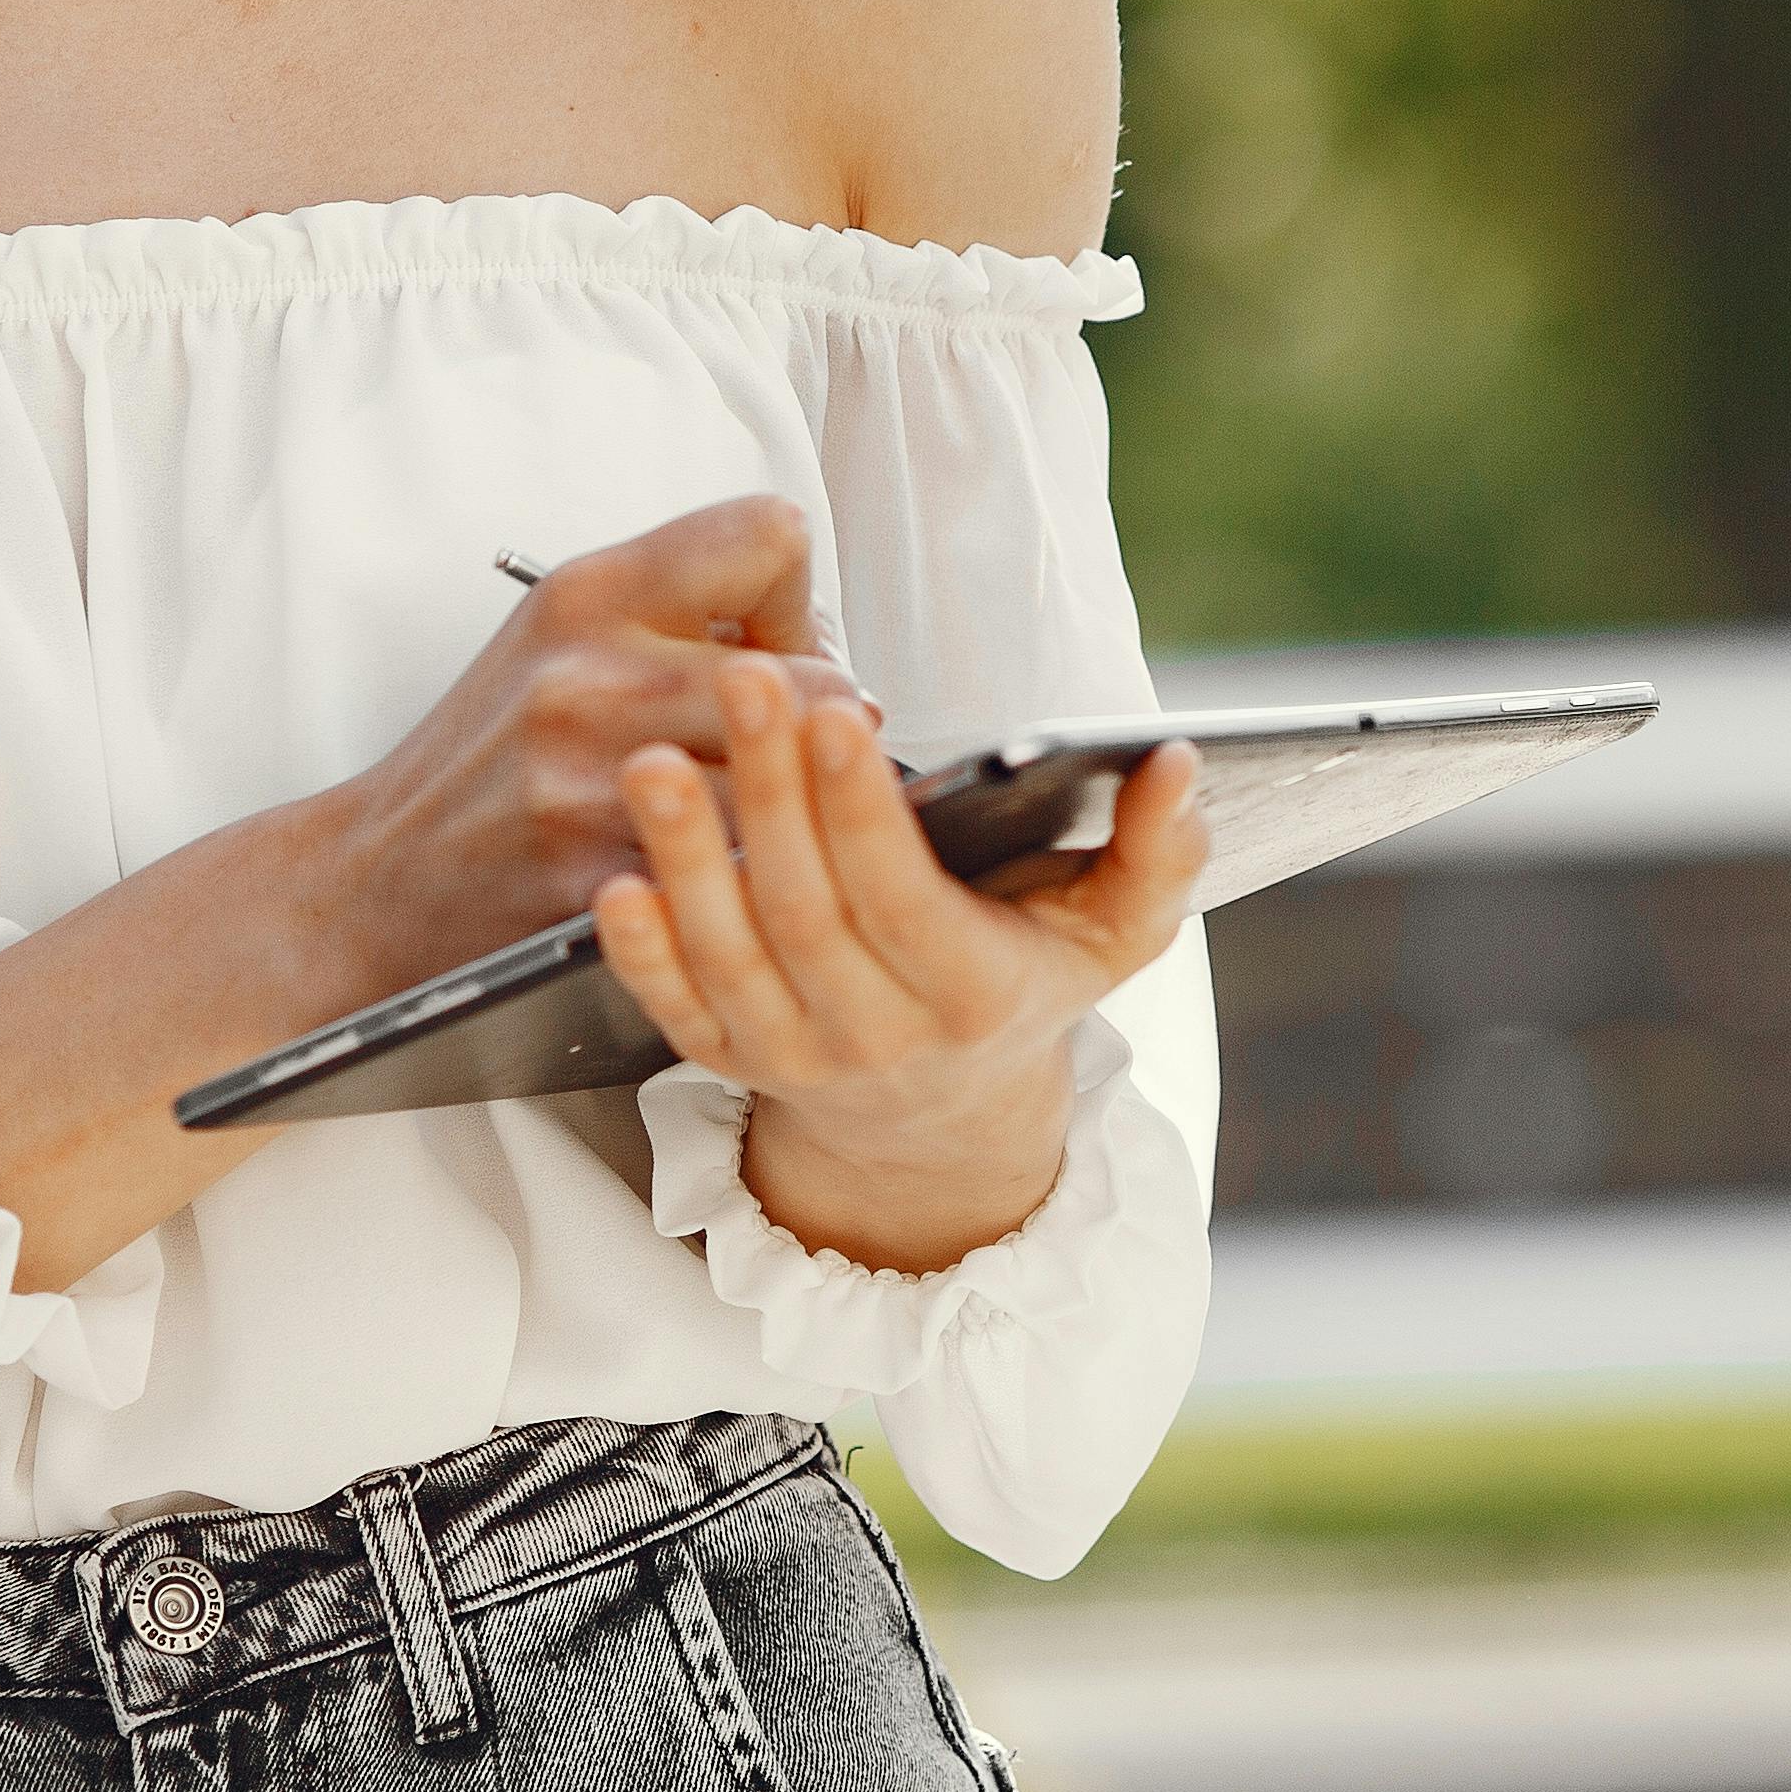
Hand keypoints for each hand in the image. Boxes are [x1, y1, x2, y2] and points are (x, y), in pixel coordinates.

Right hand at [314, 497, 879, 992]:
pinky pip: (739, 873)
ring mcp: (594, 781)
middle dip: (821, 723)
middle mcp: (591, 673)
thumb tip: (820, 637)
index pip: (772, 535)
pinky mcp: (598, 881)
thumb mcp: (561, 637)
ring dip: (799, 810)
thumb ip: (678, 610)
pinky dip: (752, 878)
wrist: (375, 878)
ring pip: (790, 787)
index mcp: (589, 593)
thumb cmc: (490, 758)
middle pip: (810, 680)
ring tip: (767, 813)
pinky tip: (721, 875)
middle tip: (789, 750)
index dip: (795, 598)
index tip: (770, 647)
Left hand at [594, 654, 1208, 1269]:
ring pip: (729, 959)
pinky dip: (641, 955)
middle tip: (740, 680)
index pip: (905, 901)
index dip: (863, 812)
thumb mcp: (1114, 929)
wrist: (942, 1111)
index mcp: (972, 994)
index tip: (833, 711)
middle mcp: (877, 1038)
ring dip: (685, 859)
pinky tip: (613, 880)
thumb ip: (1158, 850)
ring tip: (650, 757)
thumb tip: (1177, 764)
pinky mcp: (729, 1062)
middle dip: (770, 792)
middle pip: (808, 913)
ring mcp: (794, 1057)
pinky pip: (675, 1011)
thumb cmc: (1028, 975)